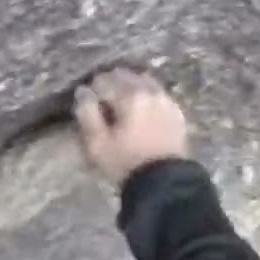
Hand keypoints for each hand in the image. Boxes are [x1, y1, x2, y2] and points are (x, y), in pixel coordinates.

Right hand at [74, 68, 188, 185]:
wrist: (164, 183)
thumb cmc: (125, 163)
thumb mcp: (97, 143)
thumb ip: (87, 113)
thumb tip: (83, 92)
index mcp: (129, 96)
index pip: (103, 80)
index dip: (91, 91)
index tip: (89, 104)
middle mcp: (150, 91)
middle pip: (125, 76)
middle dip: (111, 84)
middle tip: (104, 104)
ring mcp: (166, 100)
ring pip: (144, 81)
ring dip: (130, 87)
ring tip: (123, 106)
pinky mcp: (177, 112)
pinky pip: (158, 94)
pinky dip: (147, 96)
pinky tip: (143, 112)